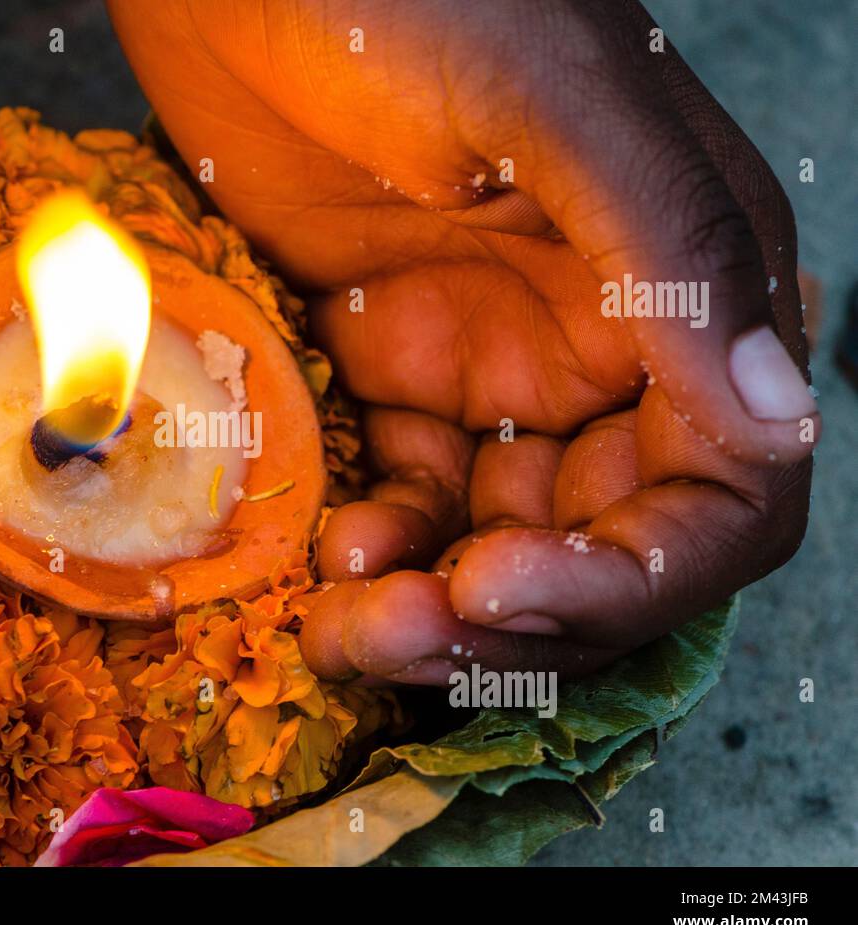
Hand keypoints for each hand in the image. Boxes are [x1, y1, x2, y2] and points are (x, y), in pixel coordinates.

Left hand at [109, 0, 816, 681]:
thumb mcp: (552, 100)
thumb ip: (672, 251)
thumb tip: (782, 421)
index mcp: (684, 290)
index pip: (718, 498)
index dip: (626, 577)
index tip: (497, 590)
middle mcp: (604, 349)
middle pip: (598, 546)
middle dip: (509, 619)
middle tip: (400, 635)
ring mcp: (492, 365)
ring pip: (495, 541)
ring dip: (430, 607)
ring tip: (348, 623)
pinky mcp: (393, 365)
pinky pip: (406, 495)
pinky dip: (378, 544)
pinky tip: (330, 553)